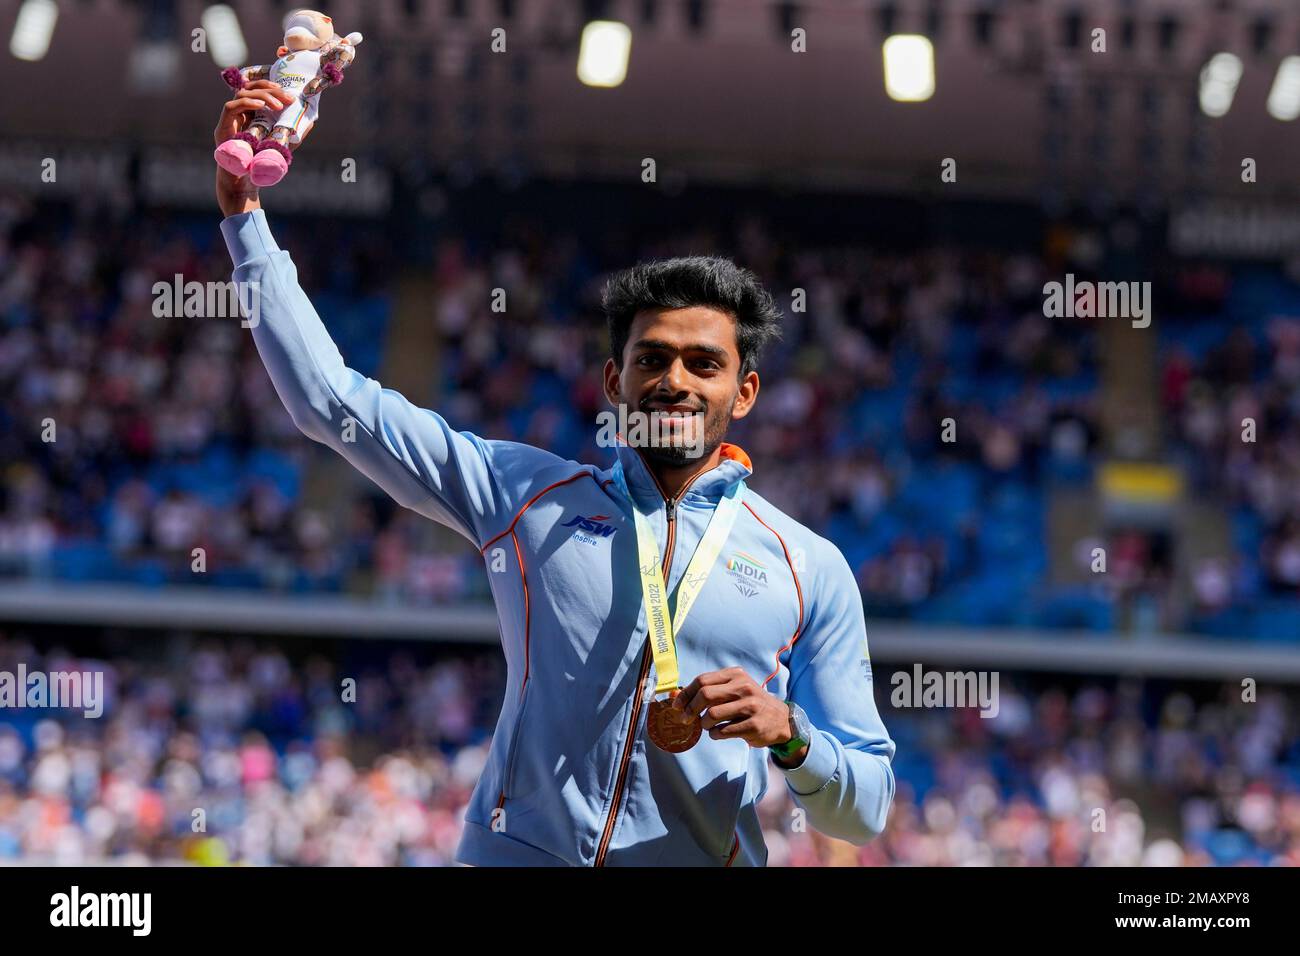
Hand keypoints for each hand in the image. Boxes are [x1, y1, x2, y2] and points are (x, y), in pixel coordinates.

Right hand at [213, 80, 305, 217]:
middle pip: (249, 88)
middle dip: (269, 89)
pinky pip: (231, 107)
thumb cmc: (260, 164)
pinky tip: (262, 106)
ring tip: (279, 106)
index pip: (256, 89)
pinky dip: (247, 103)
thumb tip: (310, 120)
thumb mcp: (280, 145)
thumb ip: (291, 132)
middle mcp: (238, 113)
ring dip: (262, 96)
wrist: (244, 183)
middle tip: (287, 98)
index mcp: (249, 113)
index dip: (269, 85)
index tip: (286, 91)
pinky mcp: (222, 128)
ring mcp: (229, 120)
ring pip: (241, 94)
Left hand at [675, 667, 795, 749]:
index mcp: (736, 675)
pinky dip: (714, 734)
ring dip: (704, 724)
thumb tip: (675, 695)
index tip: (677, 706)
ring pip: (712, 715)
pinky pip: (723, 731)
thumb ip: (708, 690)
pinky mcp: (753, 725)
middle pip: (705, 695)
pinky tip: (718, 733)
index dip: (685, 694)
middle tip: (687, 719)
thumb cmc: (750, 703)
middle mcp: (744, 687)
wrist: (781, 719)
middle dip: (691, 709)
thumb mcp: (733, 689)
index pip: (702, 680)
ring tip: (708, 726)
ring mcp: (750, 706)